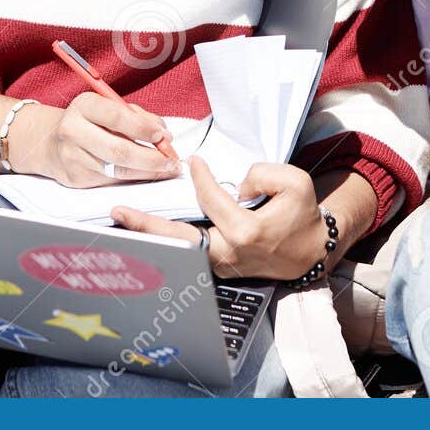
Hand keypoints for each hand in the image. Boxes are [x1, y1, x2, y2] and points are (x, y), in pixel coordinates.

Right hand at [18, 91, 178, 187]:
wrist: (50, 141)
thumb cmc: (89, 121)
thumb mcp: (108, 107)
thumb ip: (137, 116)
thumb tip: (164, 134)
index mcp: (84, 106)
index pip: (117, 117)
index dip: (143, 127)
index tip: (162, 135)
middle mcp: (73, 130)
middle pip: (119, 150)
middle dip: (151, 158)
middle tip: (172, 160)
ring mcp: (72, 157)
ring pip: (117, 170)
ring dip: (147, 171)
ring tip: (166, 169)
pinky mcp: (75, 178)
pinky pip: (110, 180)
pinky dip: (133, 178)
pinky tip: (146, 173)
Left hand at [111, 157, 329, 280]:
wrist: (310, 251)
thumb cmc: (302, 215)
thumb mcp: (295, 182)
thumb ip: (262, 173)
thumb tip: (233, 184)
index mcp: (247, 231)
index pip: (212, 199)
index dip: (202, 177)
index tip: (196, 161)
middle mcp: (229, 253)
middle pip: (180, 239)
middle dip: (147, 225)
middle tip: (119, 212)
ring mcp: (222, 265)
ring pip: (179, 250)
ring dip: (151, 235)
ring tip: (122, 221)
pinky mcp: (220, 268)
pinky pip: (188, 253)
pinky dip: (167, 241)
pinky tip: (147, 230)